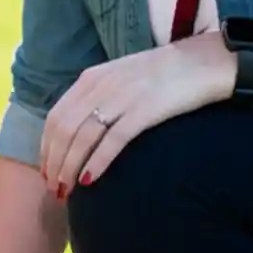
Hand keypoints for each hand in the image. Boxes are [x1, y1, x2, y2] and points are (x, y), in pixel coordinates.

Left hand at [39, 32, 236, 197]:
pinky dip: (96, 162)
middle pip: (64, 130)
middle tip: (53, 188)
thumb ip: (97, 98)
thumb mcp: (121, 79)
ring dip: (69, 167)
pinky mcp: (145, 110)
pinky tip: (89, 180)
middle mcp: (101, 86)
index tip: (45, 170)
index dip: (46, 147)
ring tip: (65, 190)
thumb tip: (77, 132)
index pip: (56, 117)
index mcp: (91, 78)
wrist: (207, 62)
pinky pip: (112, 140)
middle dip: (53, 162)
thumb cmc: (164, 76)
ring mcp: (122, 97)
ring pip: (82, 137)